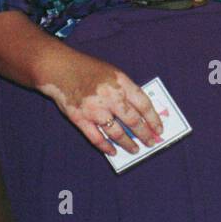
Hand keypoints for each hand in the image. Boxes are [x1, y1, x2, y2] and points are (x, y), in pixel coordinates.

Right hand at [37, 48, 163, 155]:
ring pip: (116, 132)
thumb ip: (127, 90)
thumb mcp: (114, 74)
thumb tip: (141, 112)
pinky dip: (105, 146)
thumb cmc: (90, 70)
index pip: (143, 104)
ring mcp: (94, 110)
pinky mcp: (80, 119)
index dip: (153, 118)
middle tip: (151, 142)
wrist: (61, 70)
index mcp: (121, 83)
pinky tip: (113, 151)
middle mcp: (110, 97)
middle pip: (132, 121)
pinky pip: (96, 137)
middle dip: (144, 134)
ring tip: (135, 149)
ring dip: (127, 143)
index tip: (159, 128)